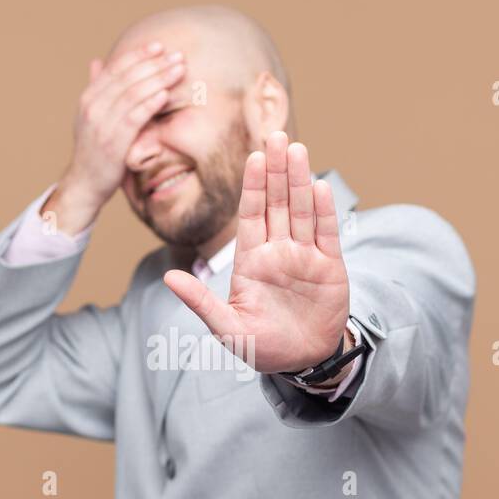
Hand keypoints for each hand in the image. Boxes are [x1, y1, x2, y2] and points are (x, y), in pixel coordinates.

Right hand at [43, 41, 186, 234]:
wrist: (85, 183)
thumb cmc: (94, 149)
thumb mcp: (90, 116)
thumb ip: (97, 89)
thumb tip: (97, 62)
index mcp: (89, 97)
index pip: (116, 68)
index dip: (139, 55)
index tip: (160, 46)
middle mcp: (93, 107)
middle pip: (128, 77)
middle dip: (155, 64)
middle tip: (177, 56)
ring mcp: (102, 124)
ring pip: (133, 93)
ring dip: (158, 79)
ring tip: (178, 70)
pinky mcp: (113, 142)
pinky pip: (134, 117)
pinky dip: (150, 103)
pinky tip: (165, 94)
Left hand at [162, 131, 349, 372]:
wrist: (303, 362)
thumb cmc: (262, 347)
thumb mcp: (227, 329)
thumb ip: (201, 302)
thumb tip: (169, 279)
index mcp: (252, 260)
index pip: (251, 215)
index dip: (252, 186)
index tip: (252, 156)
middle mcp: (279, 251)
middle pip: (278, 203)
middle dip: (276, 170)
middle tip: (276, 135)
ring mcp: (305, 257)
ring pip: (302, 211)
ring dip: (299, 180)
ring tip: (297, 149)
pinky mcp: (330, 267)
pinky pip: (326, 234)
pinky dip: (324, 211)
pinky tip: (319, 186)